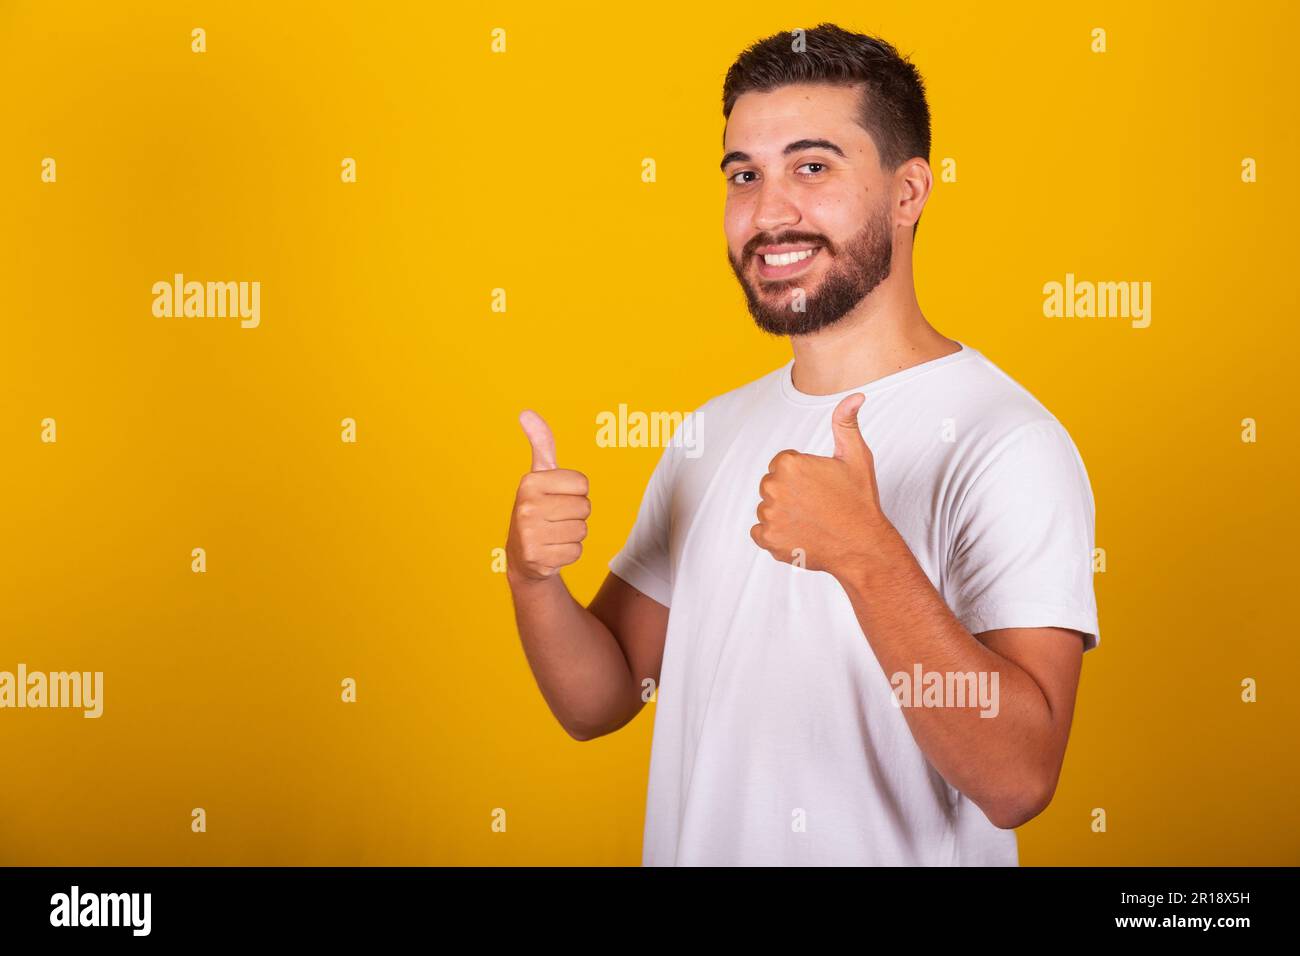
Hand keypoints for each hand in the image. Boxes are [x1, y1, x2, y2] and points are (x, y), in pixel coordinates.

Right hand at [506, 410, 591, 584]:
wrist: (522, 556)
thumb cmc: (537, 509)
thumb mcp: (539, 475)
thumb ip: (540, 444)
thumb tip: (526, 412)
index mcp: (530, 482)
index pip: (582, 484)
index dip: (575, 492)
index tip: (557, 497)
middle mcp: (526, 506)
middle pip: (585, 507)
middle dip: (576, 514)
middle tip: (556, 518)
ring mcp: (530, 533)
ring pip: (582, 530)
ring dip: (573, 534)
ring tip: (553, 534)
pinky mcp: (537, 557)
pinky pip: (576, 551)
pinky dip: (568, 553)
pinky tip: (552, 550)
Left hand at [749, 392, 892, 579]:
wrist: (863, 546)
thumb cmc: (859, 500)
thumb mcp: (856, 456)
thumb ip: (846, 423)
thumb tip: (856, 396)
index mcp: (789, 464)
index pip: (781, 464)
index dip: (803, 474)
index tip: (820, 486)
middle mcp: (773, 488)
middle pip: (772, 485)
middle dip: (790, 493)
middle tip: (818, 504)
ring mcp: (769, 515)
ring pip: (767, 508)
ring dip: (784, 514)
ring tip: (811, 519)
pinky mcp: (768, 539)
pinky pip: (760, 532)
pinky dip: (776, 534)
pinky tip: (800, 534)